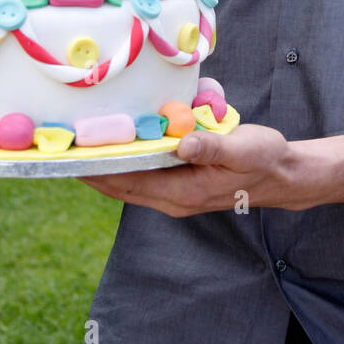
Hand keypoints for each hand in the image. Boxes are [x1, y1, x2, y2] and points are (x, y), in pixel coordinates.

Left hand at [79, 124, 295, 216]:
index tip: (68, 155)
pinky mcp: (180, 185)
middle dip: (89, 169)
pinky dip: (124, 163)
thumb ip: (211, 146)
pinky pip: (142, 177)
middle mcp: (173, 199)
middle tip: (59, 146)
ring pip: (128, 183)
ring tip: (76, 144)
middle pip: (119, 186)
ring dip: (103, 167)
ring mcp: (175, 195)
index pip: (127, 182)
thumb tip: (182, 144)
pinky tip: (115, 145)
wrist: (284, 176)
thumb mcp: (243, 149)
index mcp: (183, 193)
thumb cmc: (266, 160)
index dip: (96, 170)